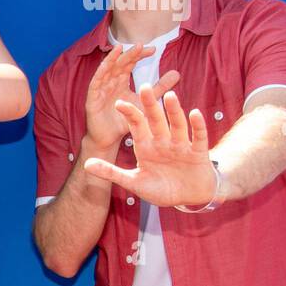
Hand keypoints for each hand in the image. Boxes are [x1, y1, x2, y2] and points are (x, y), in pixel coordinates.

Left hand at [83, 85, 218, 207]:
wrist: (187, 199)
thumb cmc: (159, 189)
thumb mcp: (133, 182)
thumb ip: (111, 172)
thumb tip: (86, 164)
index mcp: (146, 146)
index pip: (137, 126)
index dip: (129, 114)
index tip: (118, 102)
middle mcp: (162, 142)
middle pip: (156, 120)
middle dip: (150, 105)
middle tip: (143, 86)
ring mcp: (181, 146)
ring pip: (177, 125)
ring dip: (174, 111)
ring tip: (169, 95)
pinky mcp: (198, 153)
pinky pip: (198, 137)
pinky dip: (197, 126)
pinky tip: (195, 113)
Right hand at [85, 43, 179, 149]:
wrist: (110, 139)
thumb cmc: (125, 121)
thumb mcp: (146, 102)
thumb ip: (159, 88)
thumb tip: (177, 73)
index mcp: (121, 82)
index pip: (130, 64)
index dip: (139, 55)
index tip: (153, 49)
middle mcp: (110, 82)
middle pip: (119, 64)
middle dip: (129, 55)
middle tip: (141, 46)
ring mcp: (100, 89)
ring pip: (106, 69)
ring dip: (113, 58)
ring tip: (121, 47)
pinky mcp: (92, 98)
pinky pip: (96, 82)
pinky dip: (101, 71)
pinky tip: (107, 64)